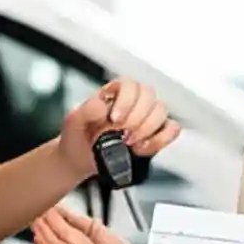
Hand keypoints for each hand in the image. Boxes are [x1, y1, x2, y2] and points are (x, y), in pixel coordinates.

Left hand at [58, 78, 181, 179]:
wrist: (80, 159)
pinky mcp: (155, 134)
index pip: (130, 84)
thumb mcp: (73, 121)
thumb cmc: (77, 136)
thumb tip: (104, 106)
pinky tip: (141, 148)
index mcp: (114, 92)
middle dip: (136, 118)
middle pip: (149, 95)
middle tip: (122, 134)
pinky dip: (160, 140)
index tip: (115, 119)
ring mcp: (146, 117)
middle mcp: (133, 101)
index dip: (126, 101)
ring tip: (129, 142)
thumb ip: (86, 109)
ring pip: (161, 111)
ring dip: (147, 129)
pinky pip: (171, 129)